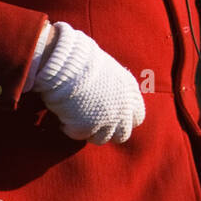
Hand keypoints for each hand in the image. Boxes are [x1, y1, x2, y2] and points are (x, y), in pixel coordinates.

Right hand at [31, 22, 144, 143]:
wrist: (68, 63)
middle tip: (94, 123)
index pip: (137, 116)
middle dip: (109, 131)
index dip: (125, 119)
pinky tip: (63, 118)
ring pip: (102, 139)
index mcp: (130, 92)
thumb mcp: (110, 71)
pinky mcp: (87, 128)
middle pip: (123, 134)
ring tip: (76, 118)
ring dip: (90, 132)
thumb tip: (112, 99)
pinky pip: (79, 136)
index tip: (113, 117)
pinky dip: (70, 129)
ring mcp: (106, 120)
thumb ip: (116, 89)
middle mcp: (123, 109)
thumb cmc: (85, 60)